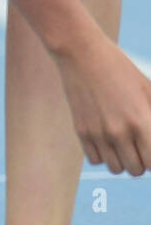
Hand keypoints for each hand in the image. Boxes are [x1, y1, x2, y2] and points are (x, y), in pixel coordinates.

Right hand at [52, 30, 150, 175]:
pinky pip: (96, 160)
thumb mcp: (149, 90)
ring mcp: (97, 133)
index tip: (150, 146)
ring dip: (123, 160)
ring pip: (116, 168)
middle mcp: (118, 132)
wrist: (81, 55)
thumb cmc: (121, 69)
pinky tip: (107, 139)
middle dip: (142, 160)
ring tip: (125, 144)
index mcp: (141, 120)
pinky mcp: (81, 131)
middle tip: (141, 144)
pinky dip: (104, 155)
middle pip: (136, 169)